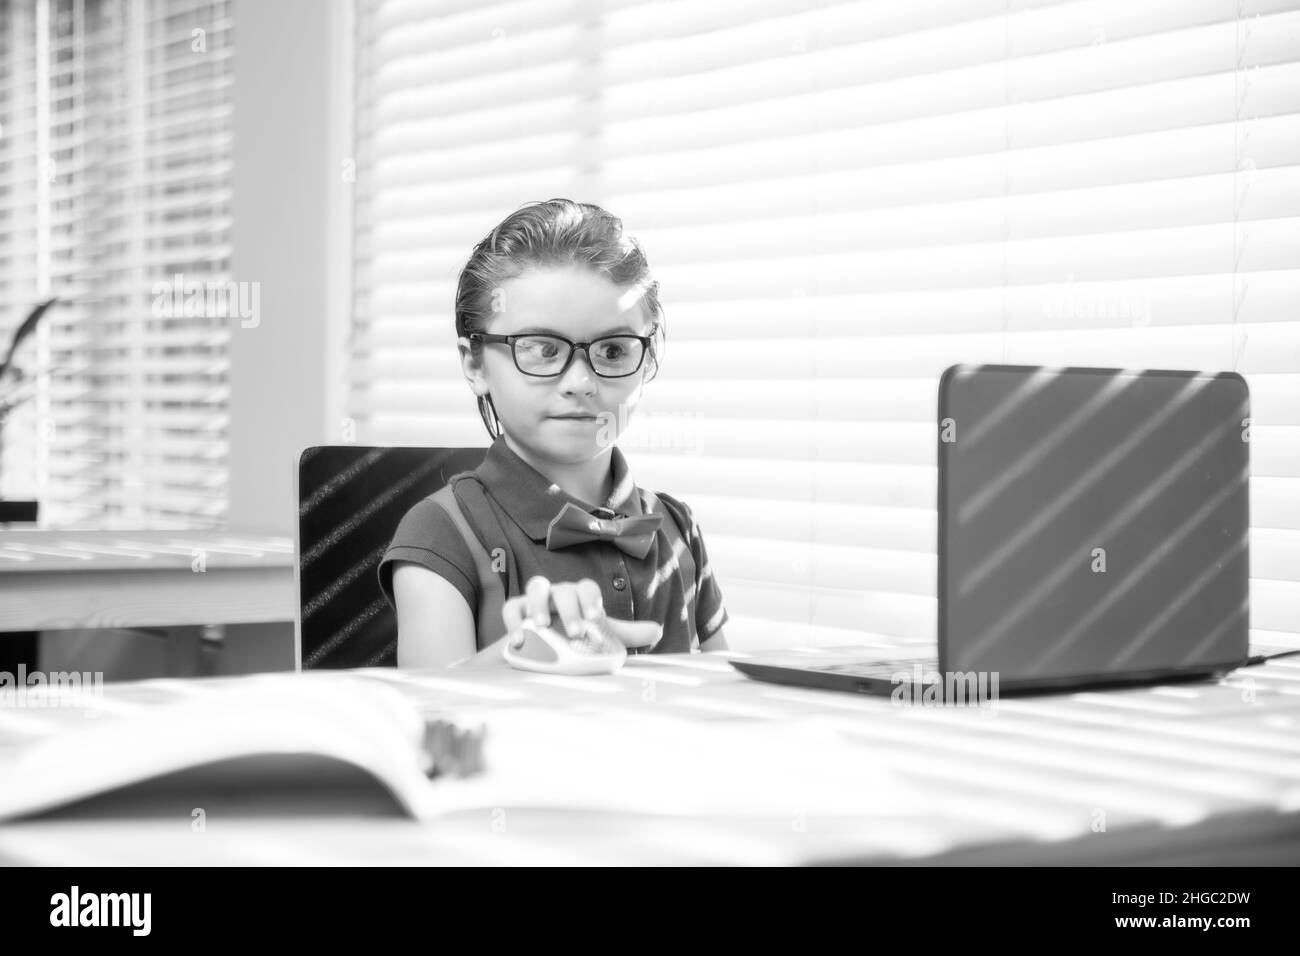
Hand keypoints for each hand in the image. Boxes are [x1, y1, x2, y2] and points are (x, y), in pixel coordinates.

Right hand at [502, 575, 662, 649]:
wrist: (542, 655)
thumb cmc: (575, 640)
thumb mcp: (600, 638)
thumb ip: (626, 634)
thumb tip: (658, 630)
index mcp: (580, 598)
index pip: (587, 587)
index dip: (590, 598)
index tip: (594, 618)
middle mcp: (559, 595)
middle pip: (563, 589)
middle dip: (569, 607)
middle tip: (574, 632)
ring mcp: (535, 602)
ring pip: (536, 587)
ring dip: (539, 604)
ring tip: (542, 626)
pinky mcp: (516, 613)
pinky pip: (511, 608)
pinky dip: (513, 621)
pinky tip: (518, 640)